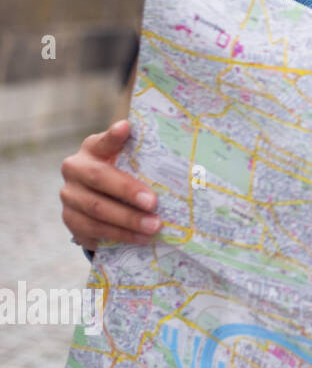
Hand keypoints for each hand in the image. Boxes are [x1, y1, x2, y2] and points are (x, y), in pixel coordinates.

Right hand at [60, 119, 160, 251]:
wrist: (99, 199)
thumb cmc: (124, 173)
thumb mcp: (131, 161)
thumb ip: (145, 155)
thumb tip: (185, 152)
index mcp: (93, 149)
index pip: (103, 140)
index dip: (113, 136)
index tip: (126, 128)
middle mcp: (75, 169)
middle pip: (99, 178)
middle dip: (127, 191)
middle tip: (153, 203)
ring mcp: (70, 197)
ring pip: (96, 210)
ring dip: (127, 221)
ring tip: (154, 228)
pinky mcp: (71, 221)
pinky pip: (94, 231)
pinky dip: (119, 236)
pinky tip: (140, 239)